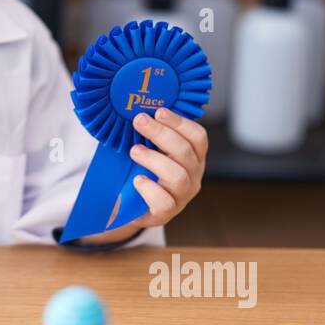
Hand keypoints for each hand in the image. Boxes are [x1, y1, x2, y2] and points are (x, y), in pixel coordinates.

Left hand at [77, 107, 207, 243]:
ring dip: (154, 159)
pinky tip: (137, 180)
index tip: (159, 110)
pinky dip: (150, 189)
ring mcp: (182, 196)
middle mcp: (193, 176)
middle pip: (185, 152)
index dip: (180, 122)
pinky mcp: (166, 213)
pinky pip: (164, 202)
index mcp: (192, 157)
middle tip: (139, 121)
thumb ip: (148, 134)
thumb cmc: (139, 171)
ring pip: (178, 176)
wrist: (126, 206)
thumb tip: (136, 110)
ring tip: (134, 150)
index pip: (198, 137)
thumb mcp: (148, 150)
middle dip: (161, 133)